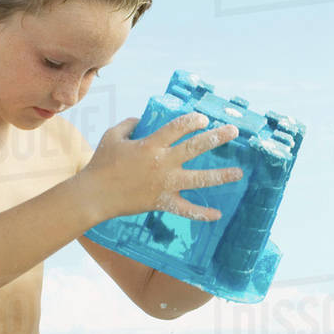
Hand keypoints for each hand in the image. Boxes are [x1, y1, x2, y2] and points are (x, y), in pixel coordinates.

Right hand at [82, 113, 242, 221]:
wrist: (95, 195)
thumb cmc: (101, 164)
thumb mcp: (113, 136)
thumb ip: (129, 124)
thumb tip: (141, 120)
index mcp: (151, 144)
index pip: (178, 127)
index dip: (192, 120)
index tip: (203, 119)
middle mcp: (163, 162)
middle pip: (195, 147)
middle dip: (216, 138)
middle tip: (233, 132)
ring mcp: (165, 184)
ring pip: (199, 179)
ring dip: (221, 176)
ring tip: (239, 173)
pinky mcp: (162, 202)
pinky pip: (186, 209)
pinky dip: (201, 213)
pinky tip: (218, 214)